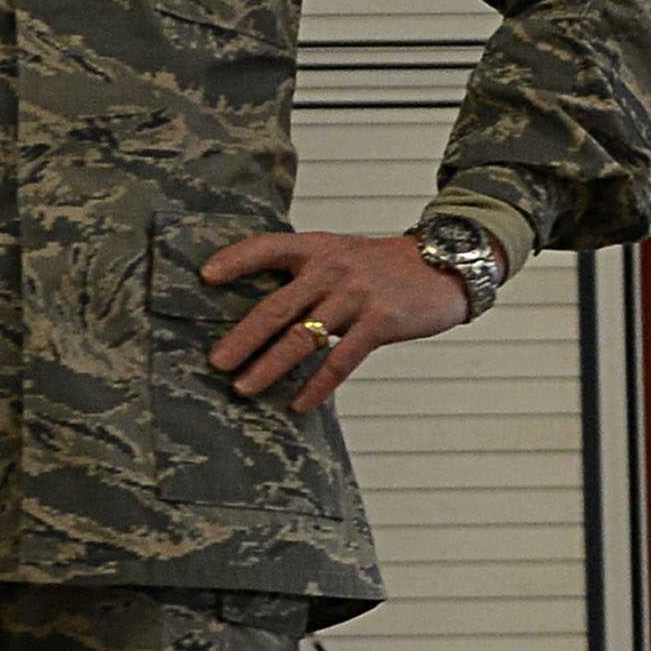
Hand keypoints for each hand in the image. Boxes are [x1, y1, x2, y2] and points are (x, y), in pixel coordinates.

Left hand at [204, 229, 467, 412]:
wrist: (445, 265)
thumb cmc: (386, 267)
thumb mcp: (344, 255)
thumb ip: (309, 275)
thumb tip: (266, 314)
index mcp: (318, 248)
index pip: (268, 247)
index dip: (236, 260)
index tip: (205, 277)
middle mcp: (332, 269)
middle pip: (276, 306)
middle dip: (242, 337)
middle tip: (215, 361)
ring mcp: (356, 296)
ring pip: (302, 338)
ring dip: (269, 366)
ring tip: (244, 388)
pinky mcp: (380, 322)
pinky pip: (340, 361)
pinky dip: (317, 386)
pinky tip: (299, 403)